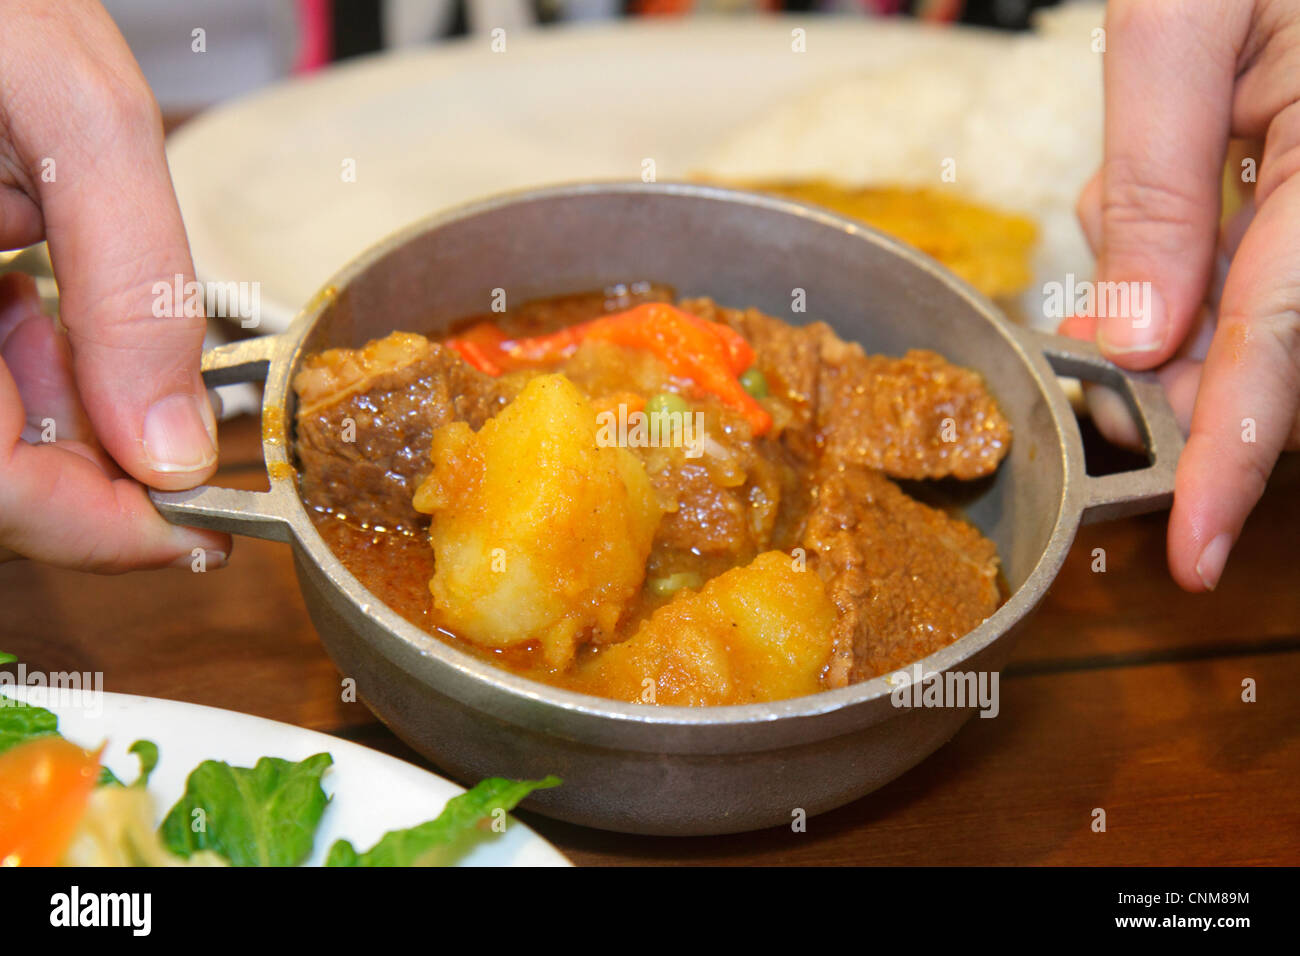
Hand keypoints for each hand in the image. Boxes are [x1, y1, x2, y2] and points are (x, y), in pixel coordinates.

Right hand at [0, 0, 228, 570]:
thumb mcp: (76, 108)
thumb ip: (133, 284)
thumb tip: (172, 446)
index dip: (99, 533)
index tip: (197, 533)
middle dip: (90, 458)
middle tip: (166, 406)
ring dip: (58, 400)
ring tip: (70, 295)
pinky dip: (21, 353)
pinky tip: (26, 284)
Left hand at [1061, 0, 1299, 591]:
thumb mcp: (1181, 22)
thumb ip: (1158, 183)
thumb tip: (1135, 340)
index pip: (1279, 340)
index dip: (1231, 458)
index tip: (1197, 552)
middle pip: (1264, 339)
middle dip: (1172, 354)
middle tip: (1103, 317)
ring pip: (1250, 303)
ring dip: (1173, 281)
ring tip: (1160, 154)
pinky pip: (1255, 255)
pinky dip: (1193, 239)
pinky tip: (1178, 160)